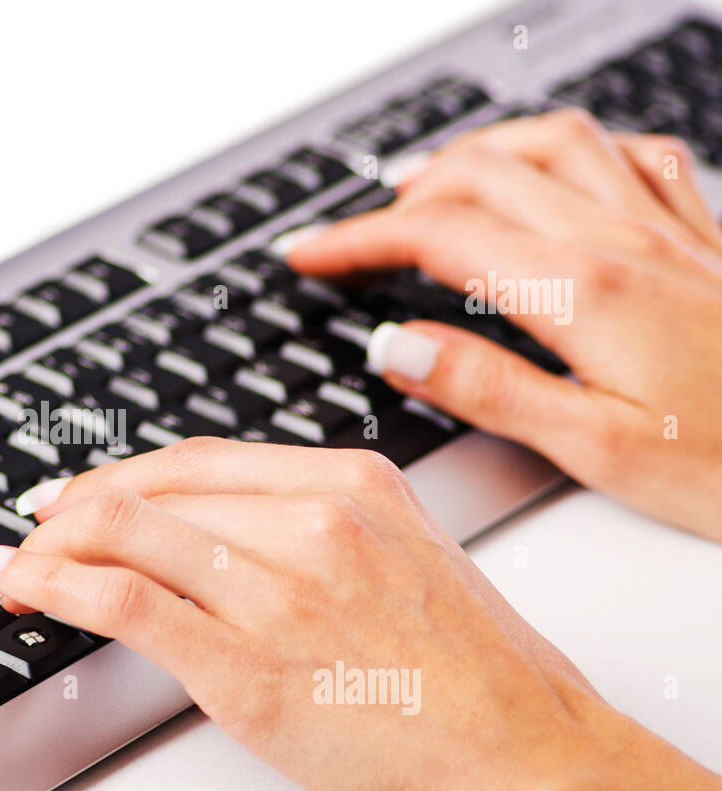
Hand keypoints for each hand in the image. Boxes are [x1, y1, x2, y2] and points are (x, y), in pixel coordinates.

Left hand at [0, 439, 721, 790]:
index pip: (199, 460)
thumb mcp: (409, 563)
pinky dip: (50, 583)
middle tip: (34, 528)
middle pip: (149, 486)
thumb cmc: (484, 684)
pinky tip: (17, 584)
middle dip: (71, 506)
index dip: (122, 476)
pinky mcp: (243, 666)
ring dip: (45, 543)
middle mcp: (309, 520)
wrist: (530, 768)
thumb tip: (228, 538)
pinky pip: (120, 601)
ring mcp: (274, 589)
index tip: (84, 495)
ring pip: (120, 531)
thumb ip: (323, 533)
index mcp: (353, 483)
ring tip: (11, 562)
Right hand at [287, 109, 721, 540]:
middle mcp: (621, 240)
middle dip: (398, 196)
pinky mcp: (698, 238)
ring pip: (552, 144)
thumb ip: (484, 387)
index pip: (437, 234)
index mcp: (580, 291)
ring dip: (476, 152)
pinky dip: (568, 149)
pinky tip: (556, 172)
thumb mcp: (590, 446)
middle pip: (482, 174)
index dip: (357, 240)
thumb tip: (395, 345)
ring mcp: (664, 229)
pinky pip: (628, 155)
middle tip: (351, 236)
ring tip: (429, 182)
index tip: (307, 254)